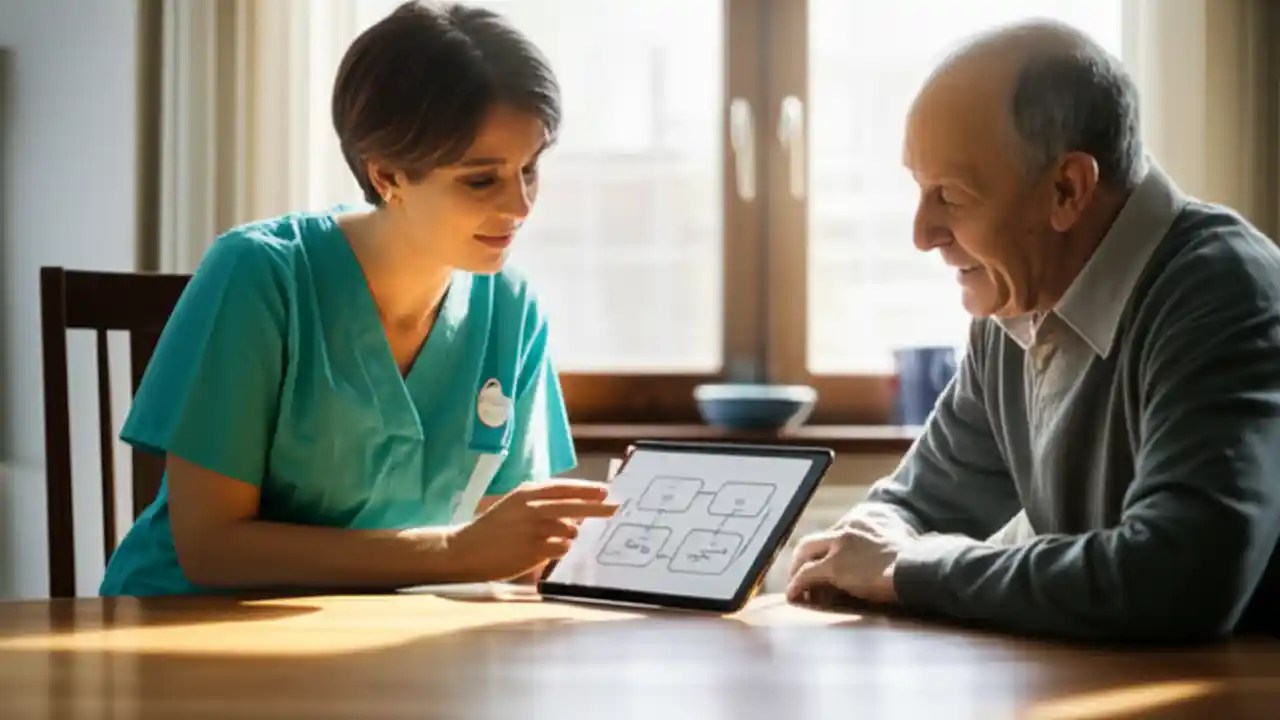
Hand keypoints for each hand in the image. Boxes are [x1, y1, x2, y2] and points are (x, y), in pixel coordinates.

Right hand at [448, 480, 616, 580]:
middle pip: (574, 505)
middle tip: (615, 509)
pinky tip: (551, 551)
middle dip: (597, 508)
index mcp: (526, 493)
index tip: (606, 491)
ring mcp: (533, 529)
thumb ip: (542, 503)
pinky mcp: (532, 550)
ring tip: (556, 539)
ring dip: (571, 535)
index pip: (564, 488)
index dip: (587, 489)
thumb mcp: (515, 505)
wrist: (466, 549)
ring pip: (569, 530)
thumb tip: (575, 510)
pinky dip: (562, 550)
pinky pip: (561, 549)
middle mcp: (531, 508)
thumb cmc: (495, 527)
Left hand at [786, 514, 905, 605]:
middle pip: (812, 541)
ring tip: (796, 587)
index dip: (825, 551)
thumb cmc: (915, 564)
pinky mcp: (835, 565)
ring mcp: (839, 546)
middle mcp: (847, 529)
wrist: (918, 568)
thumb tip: (882, 564)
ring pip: (804, 553)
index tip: (823, 563)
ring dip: (796, 570)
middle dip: (802, 558)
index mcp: (862, 523)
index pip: (833, 534)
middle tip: (799, 574)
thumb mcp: (897, 546)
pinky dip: (797, 585)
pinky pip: (806, 574)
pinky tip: (794, 596)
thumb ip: (882, 549)